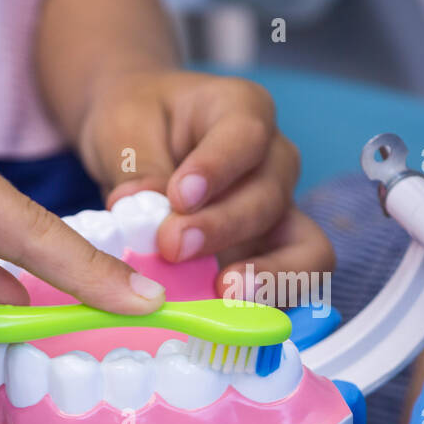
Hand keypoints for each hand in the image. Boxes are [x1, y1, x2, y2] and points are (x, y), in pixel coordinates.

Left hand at [75, 70, 333, 295]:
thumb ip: (139, 169)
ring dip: (263, 273)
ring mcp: (275, 207)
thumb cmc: (136, 122)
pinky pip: (290, 279)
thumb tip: (146, 218)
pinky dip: (266, 298)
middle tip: (172, 246)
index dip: (218, 168)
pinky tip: (231, 313)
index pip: (245, 136)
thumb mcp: (124, 130)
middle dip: (222, 227)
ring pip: (298, 243)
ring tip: (221, 291)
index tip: (180, 196)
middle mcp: (271, 159)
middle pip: (269, 195)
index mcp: (240, 111)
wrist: (136, 136)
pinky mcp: (267, 249)